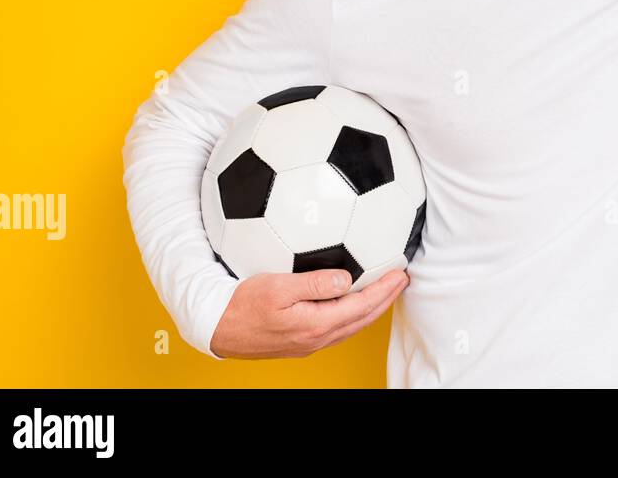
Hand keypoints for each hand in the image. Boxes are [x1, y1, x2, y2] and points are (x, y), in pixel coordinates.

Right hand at [210, 267, 408, 358]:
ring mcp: (309, 342)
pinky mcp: (300, 341)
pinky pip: (336, 327)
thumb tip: (347, 279)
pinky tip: (350, 301)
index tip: (401, 274)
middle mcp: (317, 338)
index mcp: (316, 324)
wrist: (216, 328)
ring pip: (351, 325)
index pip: (362, 306)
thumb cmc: (242, 304)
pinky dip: (353, 313)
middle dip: (385, 300)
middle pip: (362, 319)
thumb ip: (315, 283)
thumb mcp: (278, 287)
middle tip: (401, 281)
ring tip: (383, 290)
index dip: (384, 290)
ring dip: (371, 307)